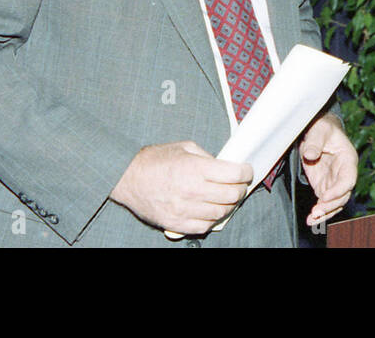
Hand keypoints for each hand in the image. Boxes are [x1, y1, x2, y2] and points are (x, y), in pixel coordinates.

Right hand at [110, 140, 253, 234]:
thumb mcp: (185, 148)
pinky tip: (210, 209)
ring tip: (226, 197)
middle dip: (241, 189)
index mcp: (196, 168)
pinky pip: (204, 226)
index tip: (247, 171)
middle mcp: (193, 190)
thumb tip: (225, 167)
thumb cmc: (155, 160)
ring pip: (221, 213)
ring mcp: (184, 209)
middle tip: (239, 185)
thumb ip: (207, 157)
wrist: (127, 177)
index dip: (246, 172)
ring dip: (228, 205)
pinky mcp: (176, 223)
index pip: (235, 174)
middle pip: (232, 195)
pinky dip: (212, 219)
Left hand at [301, 112, 356, 227]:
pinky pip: (325, 203)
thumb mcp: (319, 130)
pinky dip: (320, 213)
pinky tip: (312, 220)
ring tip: (313, 219)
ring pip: (336, 203)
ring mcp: (334, 182)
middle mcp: (344, 173)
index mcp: (348, 159)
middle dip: (331, 205)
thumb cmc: (323, 129)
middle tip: (316, 212)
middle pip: (343, 195)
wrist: (318, 131)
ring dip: (326, 213)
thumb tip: (310, 154)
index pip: (349, 179)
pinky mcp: (324, 186)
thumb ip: (314, 142)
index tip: (324, 196)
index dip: (338, 189)